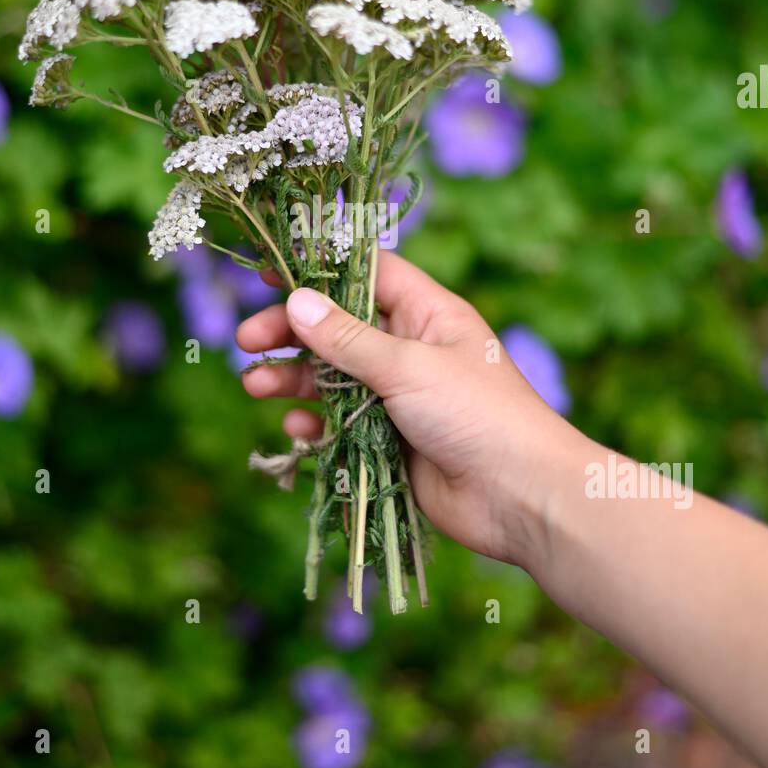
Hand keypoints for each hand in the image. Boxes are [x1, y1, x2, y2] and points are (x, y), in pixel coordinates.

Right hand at [236, 252, 585, 572]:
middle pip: (338, 328)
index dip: (317, 269)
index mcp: (428, 314)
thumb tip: (297, 300)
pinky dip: (317, 424)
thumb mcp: (408, 366)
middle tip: (247, 341)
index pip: (366, 273)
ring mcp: (401, 398)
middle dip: (292, 333)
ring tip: (254, 385)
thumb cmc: (478, 415)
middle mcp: (412, 350)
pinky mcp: (391, 443)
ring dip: (293, 380)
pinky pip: (342, 425)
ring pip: (333, 379)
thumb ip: (347, 338)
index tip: (269, 273)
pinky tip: (298, 429)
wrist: (521, 498)